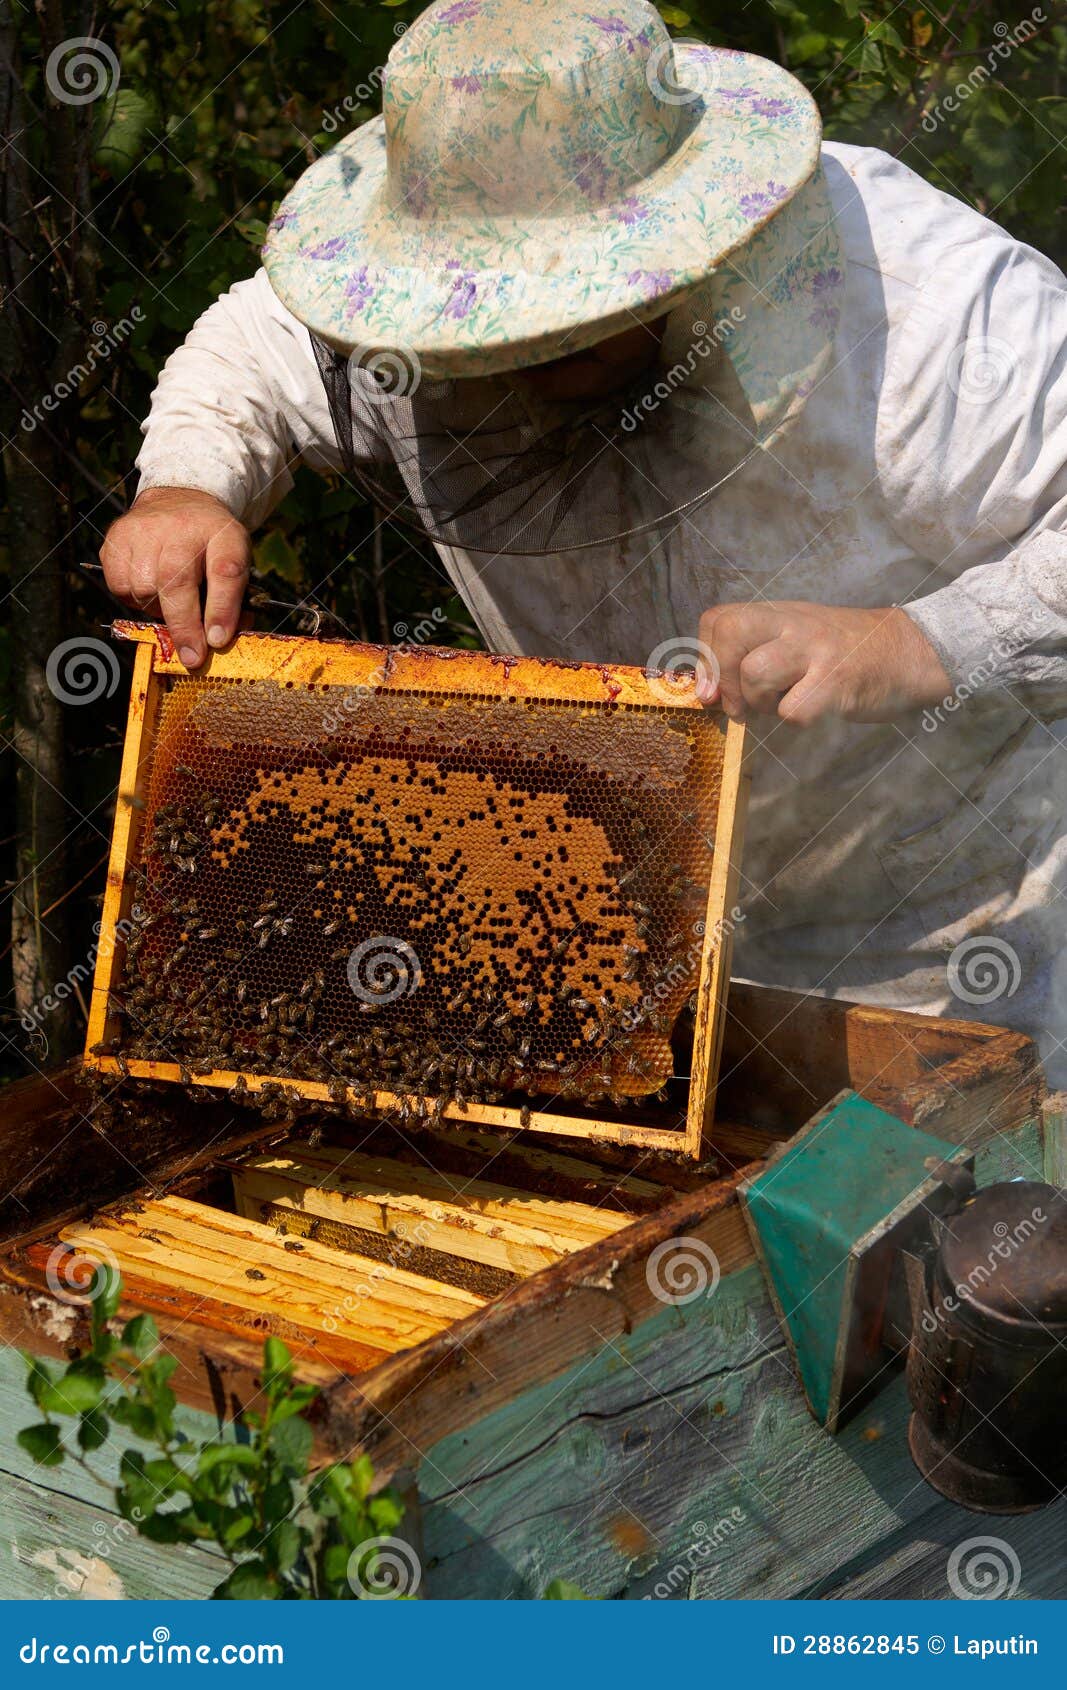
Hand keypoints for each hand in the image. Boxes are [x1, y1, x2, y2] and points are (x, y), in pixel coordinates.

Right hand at [100, 487, 250, 667]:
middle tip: (192, 656)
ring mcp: (143, 529)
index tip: (217, 640)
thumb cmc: (210, 542)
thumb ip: (234, 598)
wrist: (178, 500)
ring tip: (170, 600)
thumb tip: (220, 639)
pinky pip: (119, 585)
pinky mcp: (116, 537)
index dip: (221, 608)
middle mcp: (180, 526)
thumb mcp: (234, 560)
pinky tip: (148, 588)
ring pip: (143, 589)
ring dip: (157, 609)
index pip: (225, 570)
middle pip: (176, 581)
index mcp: (221, 532)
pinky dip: (132, 598)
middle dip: (184, 626)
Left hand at [695, 600, 950, 724]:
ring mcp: (815, 651)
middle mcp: (793, 625)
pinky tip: (813, 712)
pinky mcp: (837, 682)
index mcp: (778, 614)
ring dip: (758, 703)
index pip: (719, 619)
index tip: (712, 689)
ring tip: (779, 705)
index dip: (706, 658)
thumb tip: (709, 692)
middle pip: (731, 633)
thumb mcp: (798, 636)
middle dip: (723, 678)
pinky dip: (795, 721)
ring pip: (756, 673)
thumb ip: (756, 651)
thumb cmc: (846, 651)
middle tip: (738, 706)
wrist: (910, 651)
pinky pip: (793, 711)